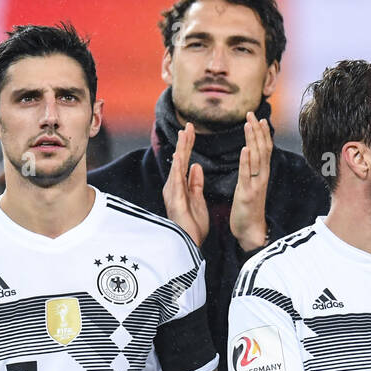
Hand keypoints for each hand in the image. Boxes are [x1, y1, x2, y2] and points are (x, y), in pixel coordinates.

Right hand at [161, 122, 208, 246]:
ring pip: (177, 168)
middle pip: (179, 161)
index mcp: (180, 187)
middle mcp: (174, 189)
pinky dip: (178, 169)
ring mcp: (173, 195)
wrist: (191, 245)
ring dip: (181, 151)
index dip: (188, 146)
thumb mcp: (198, 200)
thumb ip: (195, 183)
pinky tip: (181, 157)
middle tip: (189, 125)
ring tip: (184, 135)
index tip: (192, 130)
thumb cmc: (193, 226)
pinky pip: (177, 183)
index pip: (185, 162)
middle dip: (184, 143)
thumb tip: (196, 166)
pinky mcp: (175, 202)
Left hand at [229, 112, 272, 251]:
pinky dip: (246, 161)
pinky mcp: (247, 194)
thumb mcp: (250, 187)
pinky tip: (245, 148)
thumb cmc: (248, 211)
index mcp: (261, 175)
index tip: (258, 118)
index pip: (264, 149)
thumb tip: (249, 159)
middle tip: (251, 113)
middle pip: (263, 148)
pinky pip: (247, 175)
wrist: (251, 233)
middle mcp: (262, 177)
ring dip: (253, 139)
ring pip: (257, 158)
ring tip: (249, 124)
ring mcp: (256, 185)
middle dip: (257, 130)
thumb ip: (251, 173)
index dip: (262, 133)